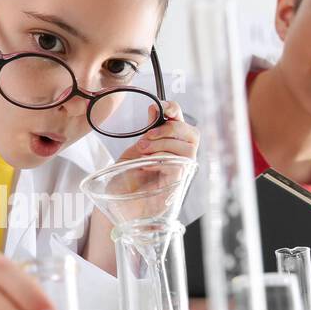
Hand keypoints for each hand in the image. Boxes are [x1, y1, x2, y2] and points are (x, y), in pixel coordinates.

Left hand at [96, 102, 200, 227]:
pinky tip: (146, 165)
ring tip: (142, 154)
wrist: (118, 202)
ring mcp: (182, 170)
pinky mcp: (178, 183)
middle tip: (146, 137)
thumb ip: (148, 131)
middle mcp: (181, 156)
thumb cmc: (127, 178)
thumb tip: (154, 110)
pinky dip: (159, 160)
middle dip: (169, 130)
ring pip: (186, 149)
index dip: (173, 109)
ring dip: (161, 146)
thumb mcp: (134, 149)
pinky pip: (177, 165)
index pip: (181, 121)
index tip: (158, 107)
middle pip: (192, 133)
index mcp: (171, 143)